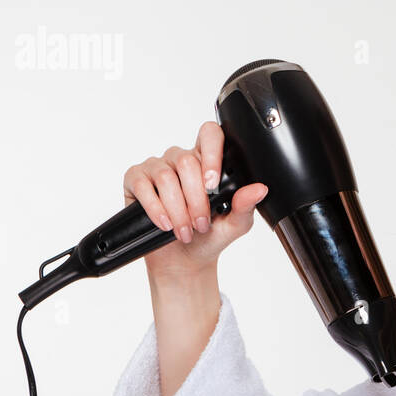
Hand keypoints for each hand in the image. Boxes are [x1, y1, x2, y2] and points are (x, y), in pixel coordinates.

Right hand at [122, 121, 268, 280]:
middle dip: (195, 199)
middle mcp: (180, 159)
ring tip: (185, 231)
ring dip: (177, 209)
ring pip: (165, 176)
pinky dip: (155, 208)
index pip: (210, 135)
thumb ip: (245, 205)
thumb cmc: (209, 236)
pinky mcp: (135, 179)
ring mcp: (156, 167)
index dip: (212, 153)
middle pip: (186, 162)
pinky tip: (166, 224)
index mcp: (207, 161)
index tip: (214, 184)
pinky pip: (143, 185)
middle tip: (201, 223)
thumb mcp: (234, 224)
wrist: (184, 259)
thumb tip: (259, 189)